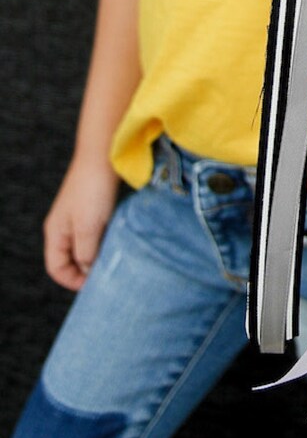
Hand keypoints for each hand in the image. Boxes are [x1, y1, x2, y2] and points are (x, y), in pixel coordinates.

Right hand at [43, 155, 118, 290]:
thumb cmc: (93, 190)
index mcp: (55, 233)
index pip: (56, 268)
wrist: (103, 154)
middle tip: (107, 273)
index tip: (94, 284)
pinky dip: (104, 239)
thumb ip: (86, 253)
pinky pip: (95, 232)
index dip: (72, 280)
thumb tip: (88, 270)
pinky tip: (118, 238)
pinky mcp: (92, 207)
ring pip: (84, 245)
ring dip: (98, 253)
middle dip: (86, 268)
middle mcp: (63, 226)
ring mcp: (77, 216)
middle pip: (70, 258)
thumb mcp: (88, 228)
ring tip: (115, 257)